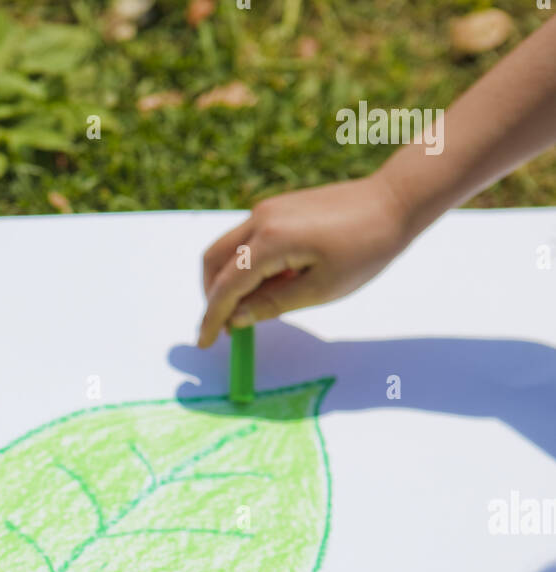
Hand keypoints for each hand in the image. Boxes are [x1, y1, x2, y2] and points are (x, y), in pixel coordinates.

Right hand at [198, 173, 411, 347]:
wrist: (393, 202)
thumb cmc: (364, 249)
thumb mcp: (320, 289)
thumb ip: (272, 305)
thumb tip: (236, 319)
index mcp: (270, 240)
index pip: (226, 286)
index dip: (212, 318)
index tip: (204, 343)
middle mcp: (260, 219)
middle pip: (214, 262)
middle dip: (212, 297)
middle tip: (228, 327)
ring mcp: (268, 209)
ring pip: (228, 250)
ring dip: (229, 282)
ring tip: (257, 307)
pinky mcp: (278, 208)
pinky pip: (247, 241)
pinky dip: (246, 267)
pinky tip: (274, 283)